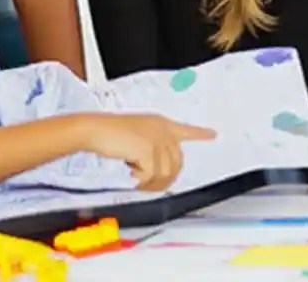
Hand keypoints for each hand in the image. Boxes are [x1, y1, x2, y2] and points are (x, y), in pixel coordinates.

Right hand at [83, 114, 215, 191]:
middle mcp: (163, 130)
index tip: (213, 134)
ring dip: (150, 181)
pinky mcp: (148, 149)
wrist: (94, 129)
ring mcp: (157, 139)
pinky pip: (151, 175)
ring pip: (165, 173)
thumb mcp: (136, 136)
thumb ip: (152, 148)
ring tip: (135, 176)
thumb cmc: (109, 133)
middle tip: (147, 183)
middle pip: (177, 163)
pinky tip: (130, 172)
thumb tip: (160, 171)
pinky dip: (140, 180)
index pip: (185, 130)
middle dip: (165, 179)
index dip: (200, 133)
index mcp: (160, 123)